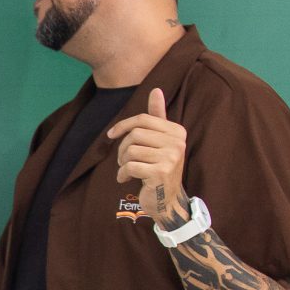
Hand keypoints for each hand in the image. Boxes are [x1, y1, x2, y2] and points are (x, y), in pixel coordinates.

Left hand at [110, 88, 188, 221]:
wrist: (167, 200)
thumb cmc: (159, 167)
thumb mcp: (160, 141)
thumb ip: (157, 117)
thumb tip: (156, 89)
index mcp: (177, 131)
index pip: (142, 119)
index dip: (123, 125)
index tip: (111, 134)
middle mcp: (177, 143)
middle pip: (135, 134)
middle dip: (122, 147)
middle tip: (123, 160)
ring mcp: (171, 158)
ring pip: (131, 150)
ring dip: (122, 162)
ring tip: (127, 170)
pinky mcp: (160, 173)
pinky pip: (130, 166)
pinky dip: (122, 174)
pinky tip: (126, 179)